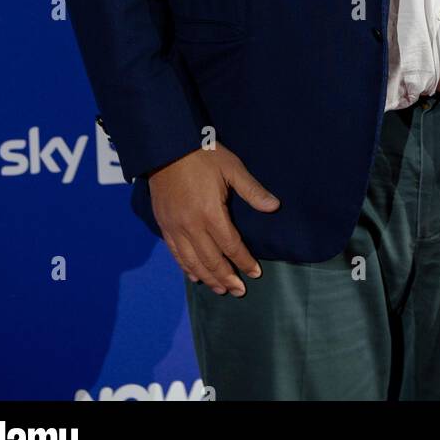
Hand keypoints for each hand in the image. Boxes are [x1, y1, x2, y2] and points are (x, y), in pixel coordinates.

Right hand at [148, 145, 280, 295]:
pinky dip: (187, 268)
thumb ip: (252, 190)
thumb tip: (275, 207)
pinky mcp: (164, 226)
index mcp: (210, 213)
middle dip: (227, 278)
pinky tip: (195, 277)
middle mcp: (191, 226)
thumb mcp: (232, 168)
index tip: (256, 273)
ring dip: (208, 279)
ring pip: (192, 262)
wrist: (166, 148)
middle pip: (211, 260)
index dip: (244, 261)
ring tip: (221, 290)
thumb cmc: (203, 155)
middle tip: (239, 291)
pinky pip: (176, 254)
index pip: (231, 246)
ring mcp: (175, 228)